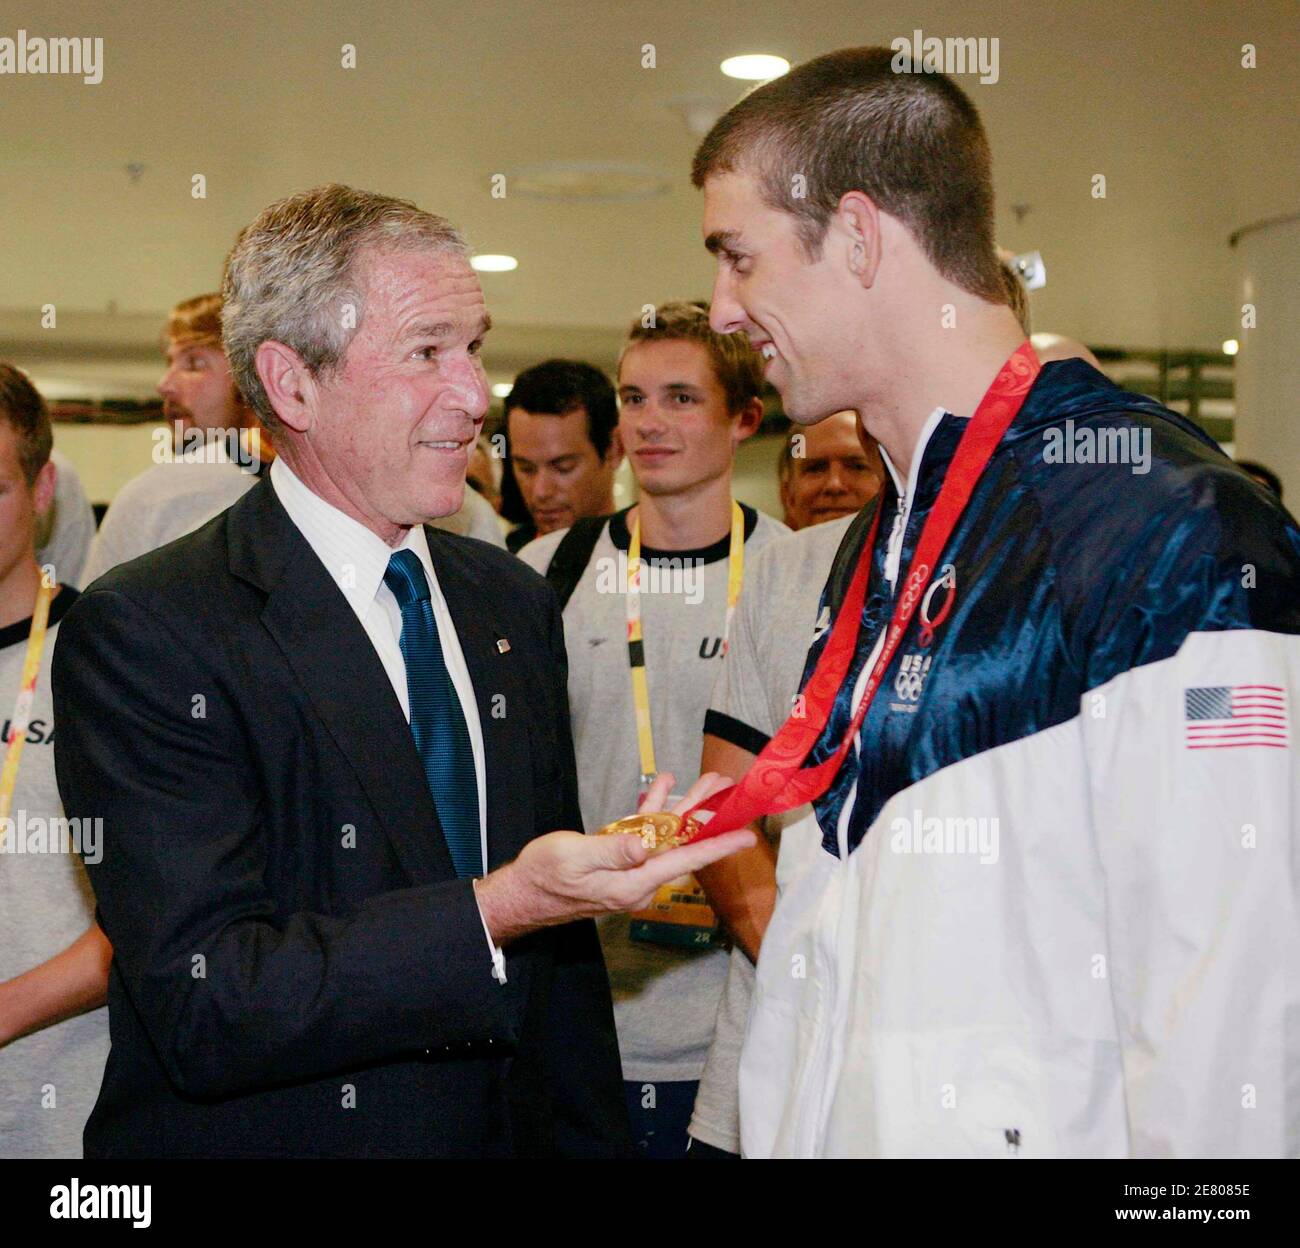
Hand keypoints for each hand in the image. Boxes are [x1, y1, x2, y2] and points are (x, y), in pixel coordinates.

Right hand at [475, 772, 754, 944]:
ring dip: (683, 809)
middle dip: (705, 816)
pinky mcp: (621, 865)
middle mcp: (639, 882)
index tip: (745, 836)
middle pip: (682, 845)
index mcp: (633, 884)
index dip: (717, 846)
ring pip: (667, 838)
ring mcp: (631, 874)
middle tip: (725, 789)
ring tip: (702, 783)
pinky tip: (663, 788)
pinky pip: (647, 837)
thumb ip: (612, 851)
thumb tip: (645, 846)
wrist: (524, 893)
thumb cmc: (544, 876)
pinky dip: (655, 813)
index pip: (685, 860)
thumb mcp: (575, 857)